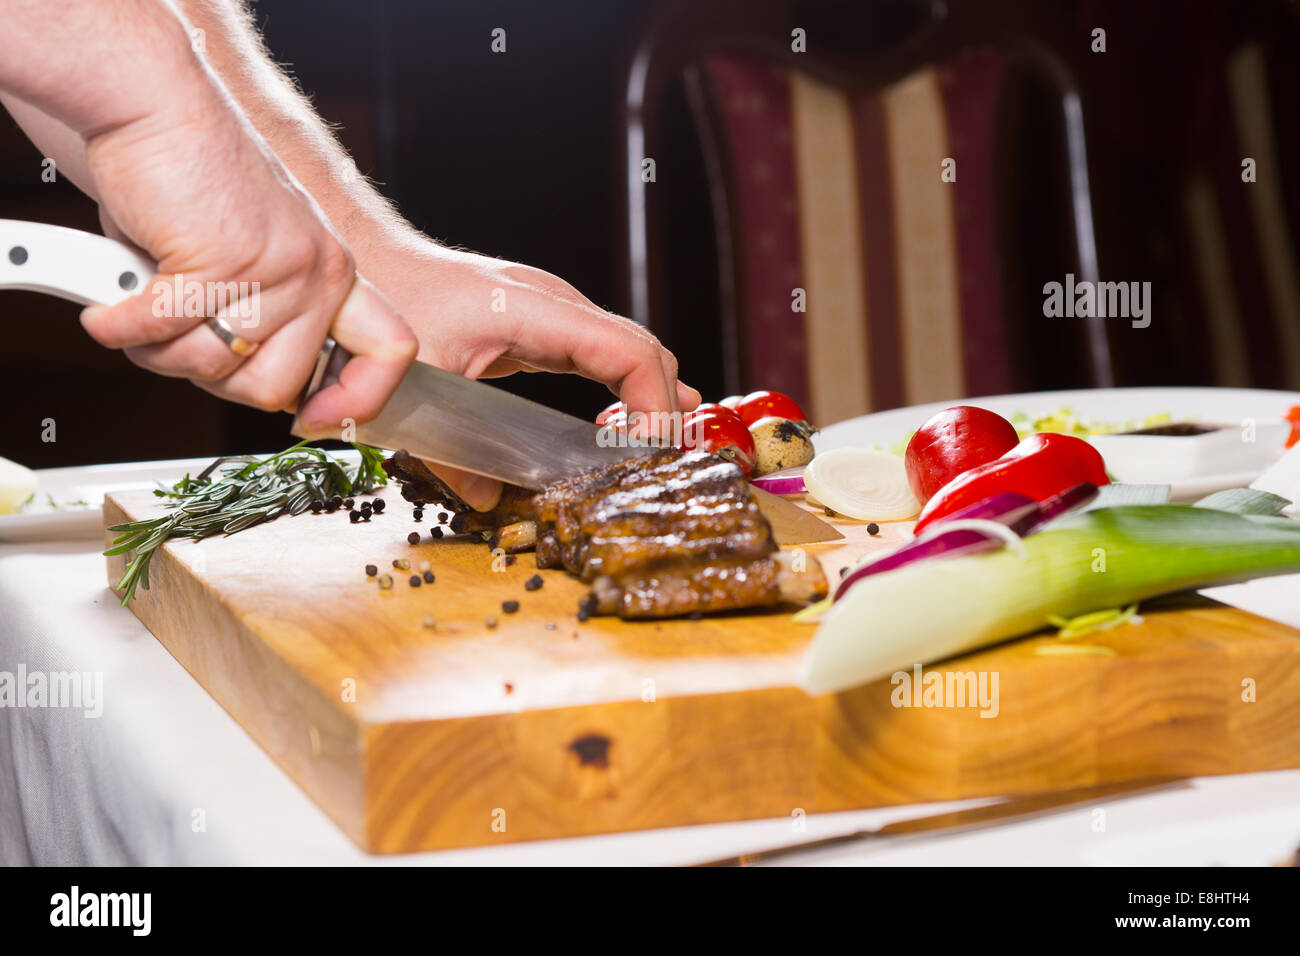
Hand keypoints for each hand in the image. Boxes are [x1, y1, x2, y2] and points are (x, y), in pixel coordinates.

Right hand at [79, 99, 415, 427]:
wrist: (156, 106)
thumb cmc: (194, 181)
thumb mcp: (256, 253)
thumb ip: (268, 316)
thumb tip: (256, 387)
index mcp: (333, 273)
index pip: (389, 351)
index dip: (359, 400)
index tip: (316, 422)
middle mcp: (315, 273)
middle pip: (276, 386)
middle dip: (214, 381)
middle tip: (178, 342)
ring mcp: (274, 269)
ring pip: (212, 366)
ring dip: (159, 351)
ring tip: (142, 307)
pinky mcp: (220, 263)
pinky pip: (162, 333)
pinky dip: (120, 327)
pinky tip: (110, 306)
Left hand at [352, 233, 699, 508]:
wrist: (368, 258)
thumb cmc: (387, 303)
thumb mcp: (411, 384)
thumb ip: (446, 452)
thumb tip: (486, 501)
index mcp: (534, 310)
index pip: (627, 351)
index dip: (654, 401)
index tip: (651, 451)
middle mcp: (556, 303)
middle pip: (642, 350)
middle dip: (663, 408)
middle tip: (663, 467)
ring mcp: (554, 310)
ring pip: (630, 350)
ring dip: (651, 398)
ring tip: (661, 453)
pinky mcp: (544, 324)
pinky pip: (605, 354)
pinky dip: (627, 388)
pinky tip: (637, 423)